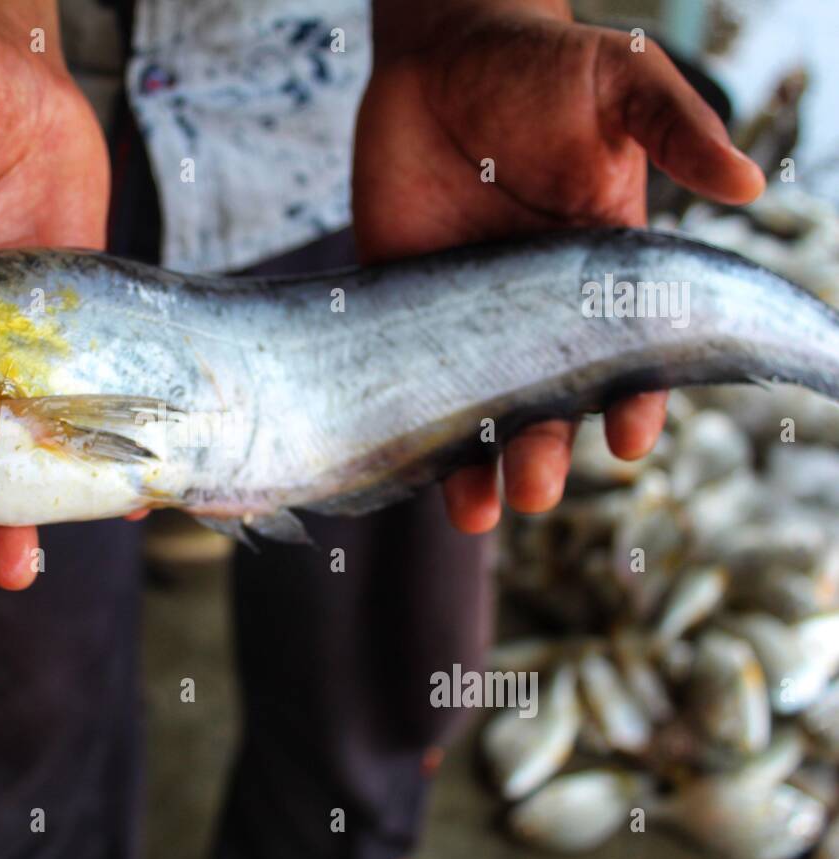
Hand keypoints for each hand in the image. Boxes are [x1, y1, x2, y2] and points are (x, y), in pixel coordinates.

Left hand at [353, 0, 764, 532]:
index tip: (629, 440)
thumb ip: (676, 131)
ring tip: (477, 511)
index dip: (634, 403)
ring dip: (480, 467)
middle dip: (547, 451)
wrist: (440, 50)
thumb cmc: (541, 65)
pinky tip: (409, 468)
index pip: (628, 358)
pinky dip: (410, 426)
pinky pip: (408, 381)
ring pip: (480, 411)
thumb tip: (748, 183)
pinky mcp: (405, 307)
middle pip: (550, 403)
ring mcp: (469, 316)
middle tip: (537, 485)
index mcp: (603, 273)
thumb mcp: (619, 85)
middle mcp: (538, 310)